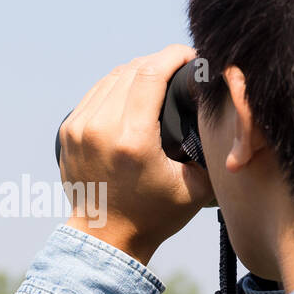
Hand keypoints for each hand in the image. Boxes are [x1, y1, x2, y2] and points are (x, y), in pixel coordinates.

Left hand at [57, 44, 214, 264]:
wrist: (106, 238)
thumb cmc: (154, 215)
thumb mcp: (195, 187)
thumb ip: (212, 150)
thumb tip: (224, 115)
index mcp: (132, 139)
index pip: (151, 73)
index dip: (174, 55)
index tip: (190, 55)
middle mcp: (100, 128)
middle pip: (131, 69)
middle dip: (158, 61)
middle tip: (179, 67)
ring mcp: (79, 128)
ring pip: (111, 77)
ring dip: (137, 70)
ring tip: (158, 77)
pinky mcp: (68, 131)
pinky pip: (95, 92)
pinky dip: (116, 86)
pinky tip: (132, 91)